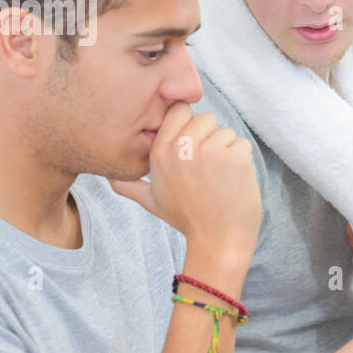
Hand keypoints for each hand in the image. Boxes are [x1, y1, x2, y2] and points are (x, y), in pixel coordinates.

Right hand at [110, 102, 261, 262]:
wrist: (217, 243)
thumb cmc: (187, 220)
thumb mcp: (153, 201)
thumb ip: (131, 185)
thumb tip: (109, 178)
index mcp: (161, 151)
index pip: (178, 109)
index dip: (189, 123)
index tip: (194, 143)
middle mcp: (182, 147)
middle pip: (205, 118)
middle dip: (211, 139)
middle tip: (208, 170)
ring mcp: (209, 151)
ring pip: (226, 132)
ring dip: (228, 152)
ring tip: (220, 179)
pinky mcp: (234, 158)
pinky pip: (243, 144)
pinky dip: (243, 161)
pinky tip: (233, 182)